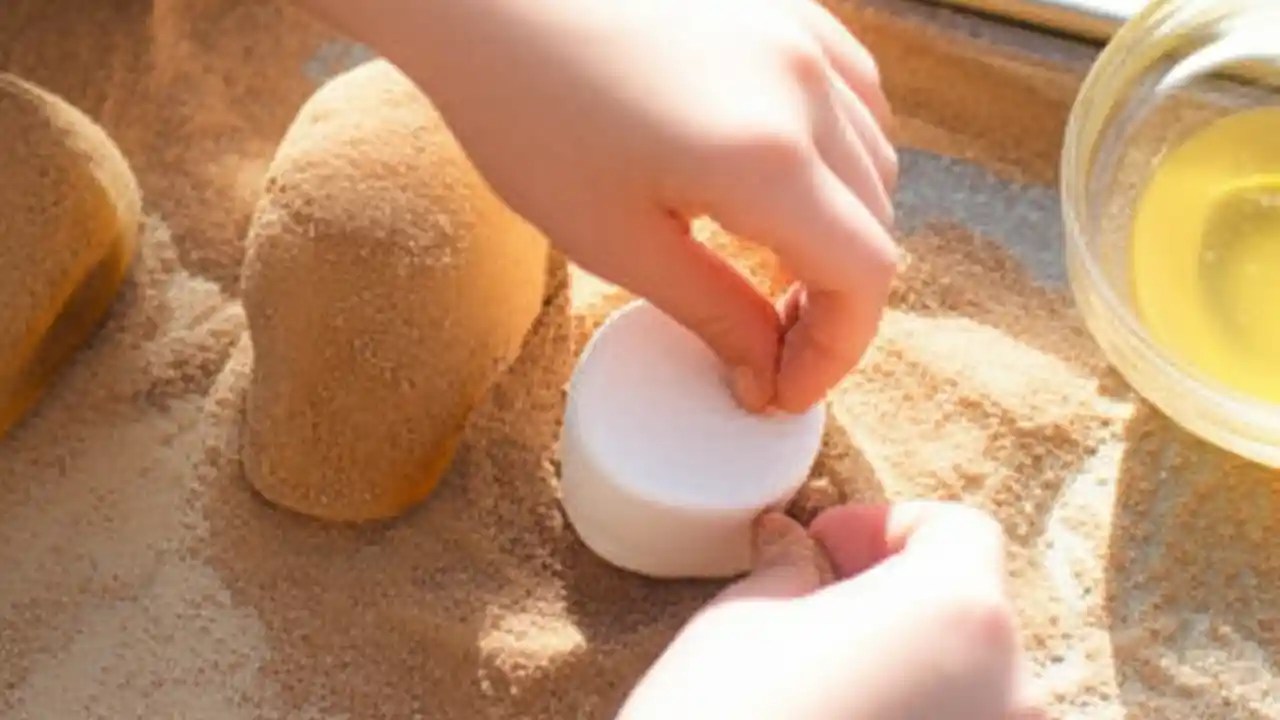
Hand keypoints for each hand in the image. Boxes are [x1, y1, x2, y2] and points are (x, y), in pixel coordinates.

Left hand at [302, 0, 900, 412]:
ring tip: (763, 262)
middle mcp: (807, 86)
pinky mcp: (785, 5)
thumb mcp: (613, 240)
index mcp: (766, 156)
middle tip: (764, 343)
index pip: (864, 275)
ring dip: (837, 226)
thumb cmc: (524, 111)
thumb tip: (766, 374)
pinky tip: (776, 175)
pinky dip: (834, 154)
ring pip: (872, 157)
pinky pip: (852, 92)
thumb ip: (712, 312)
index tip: (784, 389)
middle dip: (831, 301)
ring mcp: (802, 33)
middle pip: (874, 221)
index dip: (836, 351)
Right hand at [618, 503, 1042, 719]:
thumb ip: (789, 568)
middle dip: (896, 593)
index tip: (821, 545)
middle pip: (969, 610)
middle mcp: (1011, 689)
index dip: (884, 526)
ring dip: (909, 664)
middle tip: (814, 599)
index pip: (959, 532)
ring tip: (824, 672)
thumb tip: (791, 547)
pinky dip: (915, 718)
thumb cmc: (723, 718)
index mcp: (960, 612)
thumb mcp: (743, 620)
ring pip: (968, 684)